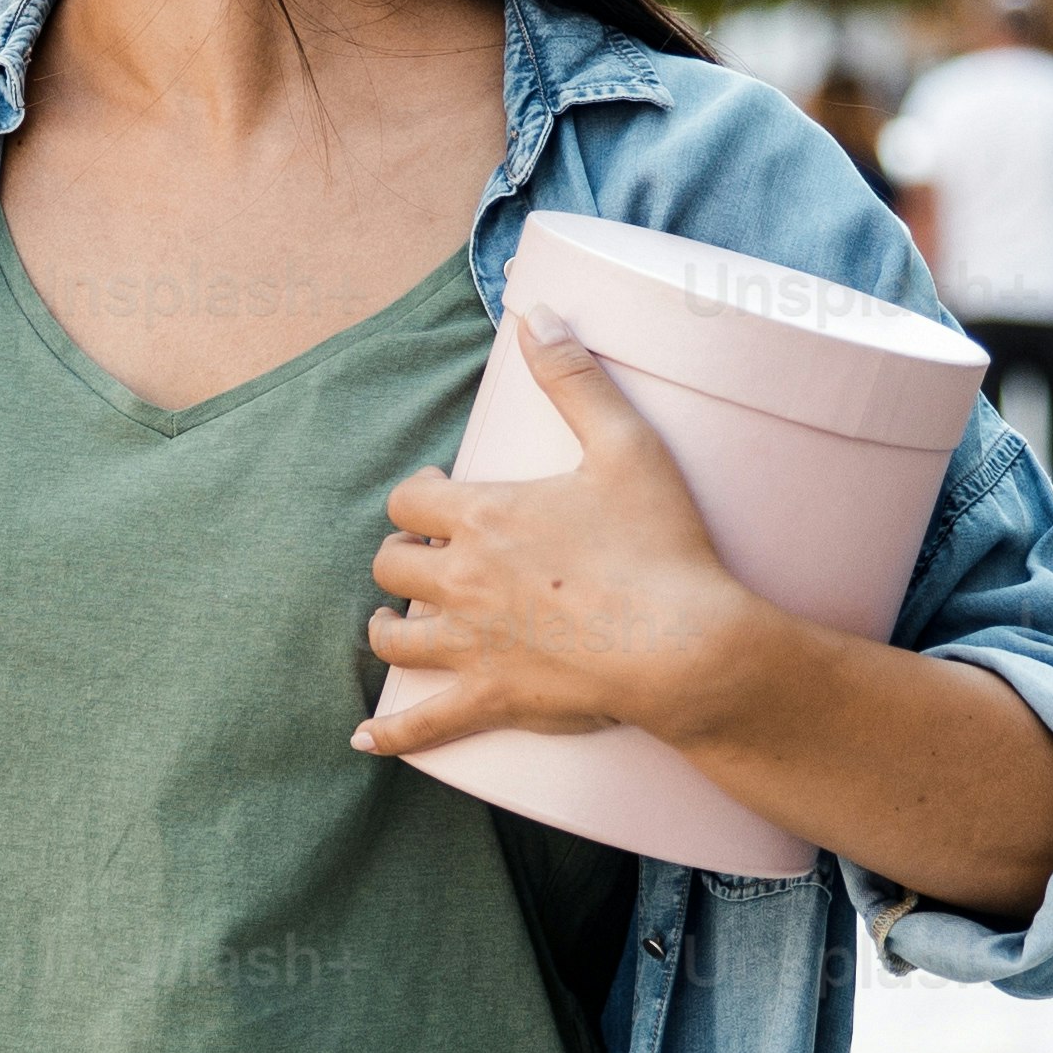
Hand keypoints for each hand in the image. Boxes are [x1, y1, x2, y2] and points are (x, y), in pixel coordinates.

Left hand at [357, 322, 769, 759]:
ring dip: (391, 626)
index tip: (439, 497)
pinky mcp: (491, 700)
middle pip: (393, 566)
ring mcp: (470, 646)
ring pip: (394, 637)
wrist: (687, 646)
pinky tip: (364, 738)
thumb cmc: (662, 545)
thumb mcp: (626, 444)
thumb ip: (575, 377)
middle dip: (404, 558)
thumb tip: (536, 314)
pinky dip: (390, 735)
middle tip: (431, 558)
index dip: (419, 498)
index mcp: (483, 517)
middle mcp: (460, 582)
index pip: (409, 502)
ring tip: (402, 623)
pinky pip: (421, 725)